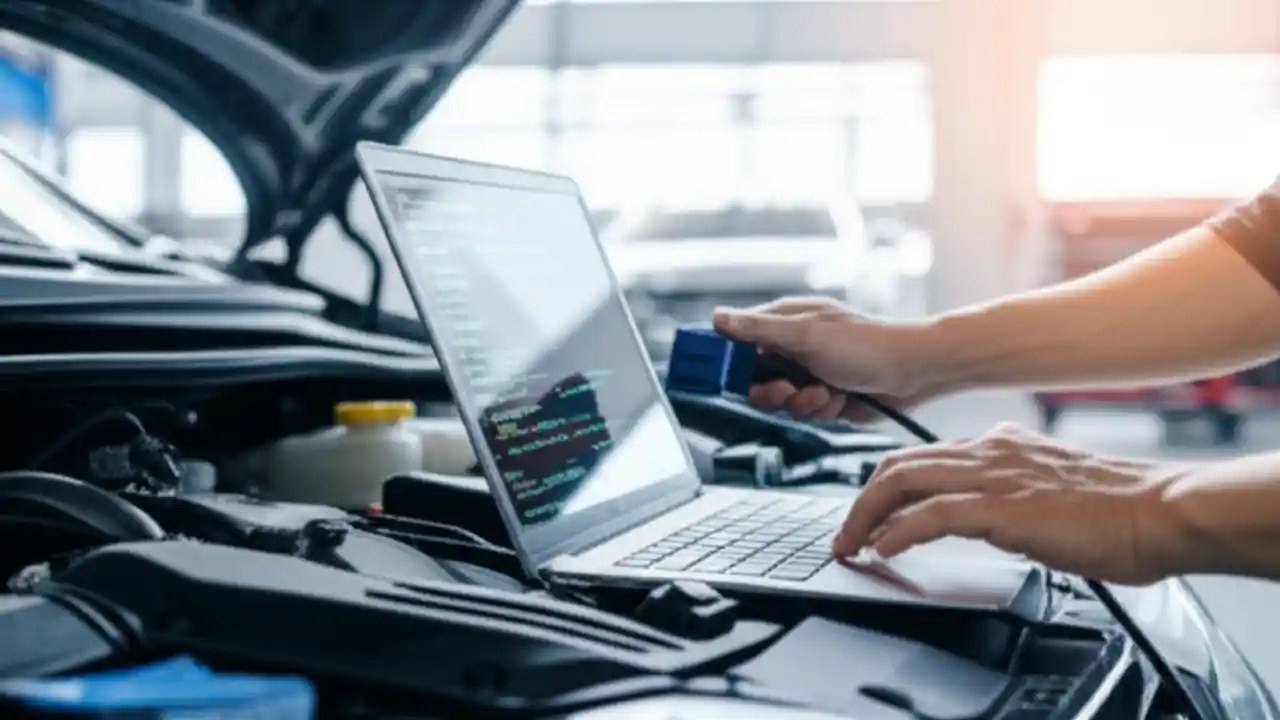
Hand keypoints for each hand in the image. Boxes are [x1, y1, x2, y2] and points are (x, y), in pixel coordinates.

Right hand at [712, 297, 935, 422]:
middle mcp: (792, 347)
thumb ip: (759, 329)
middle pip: (754, 378)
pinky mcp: (822, 396)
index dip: (729, 360)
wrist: (913, 373)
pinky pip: (804, 412)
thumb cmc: (865, 345)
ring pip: (779, 401)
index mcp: (784, 322)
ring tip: (824, 392)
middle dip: (771, 390)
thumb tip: (718, 317)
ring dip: (801, 402)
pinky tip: (839, 399)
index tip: (726, 376)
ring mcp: (807, 372)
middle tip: (786, 389)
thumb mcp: (806, 335)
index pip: (738, 340)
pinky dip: (821, 410)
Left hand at [831, 423, 1186, 584]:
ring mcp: (993, 476)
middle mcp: (989, 451)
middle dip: (862, 499)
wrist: (1162, 510)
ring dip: (867, 516)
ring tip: (852, 544)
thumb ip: (1015, 493)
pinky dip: (898, 532)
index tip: (870, 513)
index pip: (923, 457)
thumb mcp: (1051, 489)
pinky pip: (930, 515)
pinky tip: (884, 550)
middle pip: (898, 464)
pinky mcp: (1002, 508)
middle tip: (846, 533)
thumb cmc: (1121, 508)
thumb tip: (994, 518)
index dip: (887, 485)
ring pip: (903, 482)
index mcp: (1000, 445)